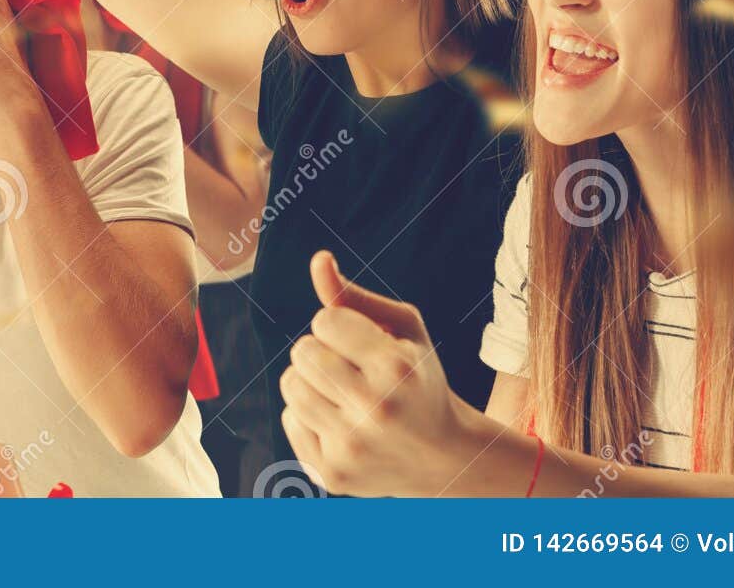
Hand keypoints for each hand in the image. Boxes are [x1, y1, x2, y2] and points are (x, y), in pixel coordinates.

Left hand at [279, 251, 468, 495]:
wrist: (442, 456)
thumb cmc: (418, 378)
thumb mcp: (402, 331)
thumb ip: (353, 295)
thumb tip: (318, 260)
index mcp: (395, 367)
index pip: (324, 320)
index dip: (339, 326)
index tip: (362, 342)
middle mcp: (374, 409)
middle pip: (303, 352)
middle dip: (321, 351)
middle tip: (350, 367)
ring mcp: (351, 446)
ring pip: (290, 385)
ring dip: (311, 380)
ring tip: (343, 391)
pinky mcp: (332, 473)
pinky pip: (290, 420)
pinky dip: (309, 415)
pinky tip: (342, 422)